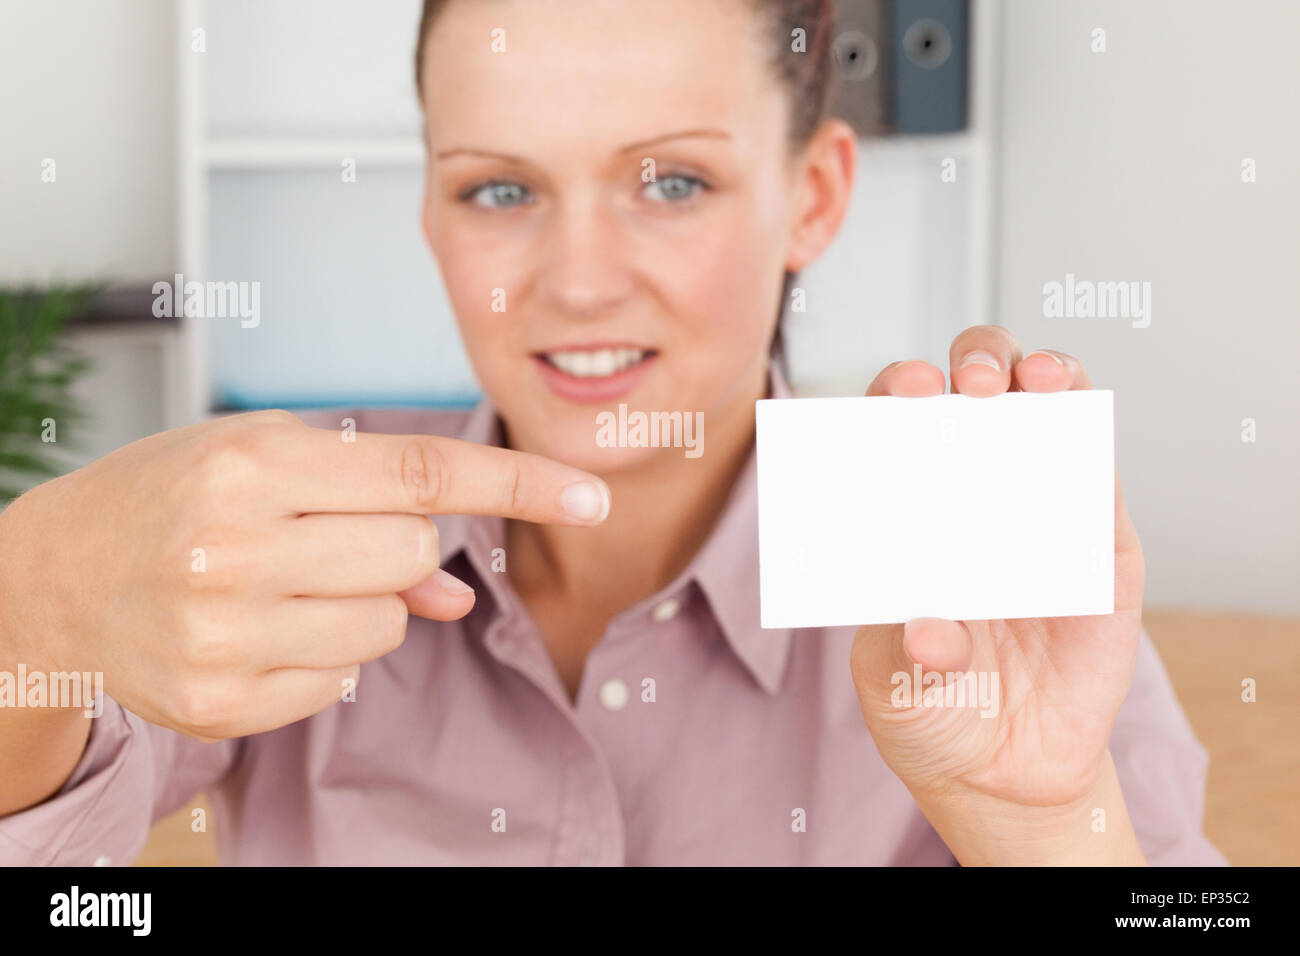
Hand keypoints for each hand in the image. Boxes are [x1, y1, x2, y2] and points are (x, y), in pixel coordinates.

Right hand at [0, 410, 609, 742]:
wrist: (50, 577)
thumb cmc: (169, 497)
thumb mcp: (262, 461)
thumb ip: (374, 507)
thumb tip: (461, 589)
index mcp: (254, 462)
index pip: (420, 474)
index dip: (516, 483)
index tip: (590, 496)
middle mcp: (237, 546)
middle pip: (414, 555)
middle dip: (399, 547)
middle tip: (331, 536)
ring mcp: (225, 631)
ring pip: (388, 626)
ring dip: (365, 604)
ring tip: (289, 581)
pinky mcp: (219, 700)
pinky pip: (341, 684)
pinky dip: (324, 656)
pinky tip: (261, 627)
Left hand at [848, 326, 1146, 864]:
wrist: (1004, 771)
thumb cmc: (929, 708)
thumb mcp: (895, 682)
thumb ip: (905, 648)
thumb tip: (931, 627)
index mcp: (904, 511)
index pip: (896, 426)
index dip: (896, 395)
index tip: (901, 393)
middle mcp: (970, 493)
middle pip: (976, 394)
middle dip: (977, 365)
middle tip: (969, 387)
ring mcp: (1038, 509)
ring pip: (1048, 414)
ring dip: (1045, 378)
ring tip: (1034, 381)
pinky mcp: (1099, 543)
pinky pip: (1099, 481)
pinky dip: (1090, 451)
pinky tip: (1078, 438)